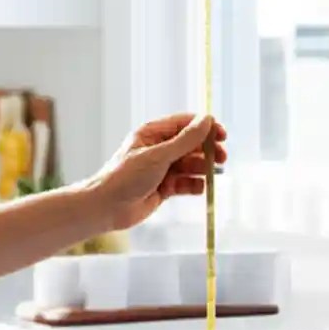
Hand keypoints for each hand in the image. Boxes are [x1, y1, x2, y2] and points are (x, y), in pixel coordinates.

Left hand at [87, 113, 228, 230]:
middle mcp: (159, 149)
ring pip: (191, 165)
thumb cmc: (126, 177)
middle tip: (222, 159)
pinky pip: (186, 183)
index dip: (205, 128)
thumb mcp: (158, 155)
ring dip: (203, 169)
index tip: (222, 136)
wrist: (106, 208)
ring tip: (211, 175)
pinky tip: (200, 188)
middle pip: (191, 145)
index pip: (186, 124)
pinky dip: (195, 185)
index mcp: (153, 133)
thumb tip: (208, 120)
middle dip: (207, 151)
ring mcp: (162, 169)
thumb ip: (185, 140)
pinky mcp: (165, 187)